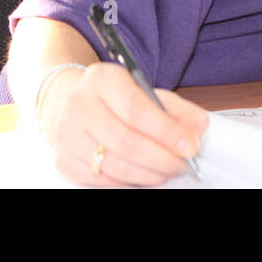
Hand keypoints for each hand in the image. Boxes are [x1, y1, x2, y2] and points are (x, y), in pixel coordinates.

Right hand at [39, 63, 209, 186]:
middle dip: (162, 159)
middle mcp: (79, 104)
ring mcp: (67, 134)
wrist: (71, 102)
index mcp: (102, 79)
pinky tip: (144, 175)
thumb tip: (197, 131)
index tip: (189, 146)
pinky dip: (130, 183)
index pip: (136, 110)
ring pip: (116, 166)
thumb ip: (177, 110)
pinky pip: (104, 181)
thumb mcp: (147, 93)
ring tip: (166, 171)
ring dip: (150, 174)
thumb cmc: (114, 99)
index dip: (166, 133)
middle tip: (181, 164)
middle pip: (127, 142)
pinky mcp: (64, 160)